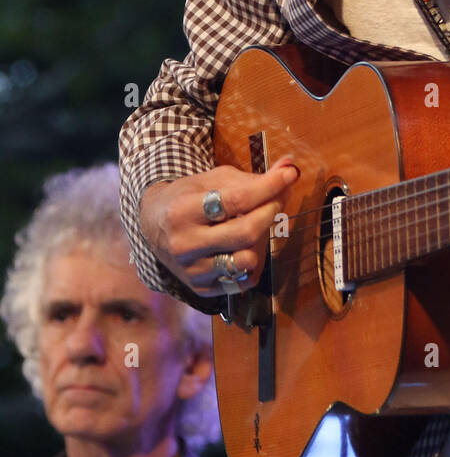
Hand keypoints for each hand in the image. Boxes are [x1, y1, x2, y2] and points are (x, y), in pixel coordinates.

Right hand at [139, 157, 297, 297]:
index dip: (269, 187)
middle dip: (271, 210)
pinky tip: (246, 245)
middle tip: (278, 197)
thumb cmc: (188, 197)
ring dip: (263, 239)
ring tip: (257, 224)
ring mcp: (191, 270)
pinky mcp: (201, 289)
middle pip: (245, 232)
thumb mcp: (212, 179)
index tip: (289, 175)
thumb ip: (251, 178)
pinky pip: (242, 281)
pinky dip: (253, 262)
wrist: (152, 225)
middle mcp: (184, 244)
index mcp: (182, 211)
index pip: (236, 200)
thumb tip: (290, 168)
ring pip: (247, 259)